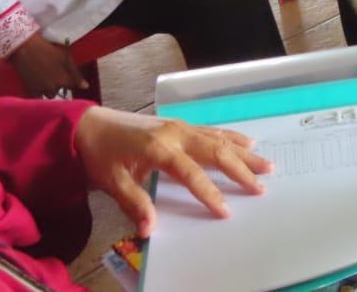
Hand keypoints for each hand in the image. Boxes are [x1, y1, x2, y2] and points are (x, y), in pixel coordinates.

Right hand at [10, 34, 88, 97]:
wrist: (26, 48)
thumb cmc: (48, 50)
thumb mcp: (66, 58)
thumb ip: (76, 74)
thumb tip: (86, 87)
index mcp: (65, 79)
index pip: (72, 86)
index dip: (71, 82)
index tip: (68, 78)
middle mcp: (54, 88)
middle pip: (59, 92)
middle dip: (58, 86)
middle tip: (53, 75)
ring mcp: (41, 90)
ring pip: (48, 95)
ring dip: (48, 89)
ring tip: (44, 78)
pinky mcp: (30, 90)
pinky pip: (36, 97)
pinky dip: (38, 93)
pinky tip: (37, 85)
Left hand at [75, 107, 270, 237]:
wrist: (90, 125)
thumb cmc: (101, 155)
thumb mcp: (112, 182)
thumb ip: (134, 204)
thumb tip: (150, 230)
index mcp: (159, 149)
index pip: (191, 174)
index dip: (209, 193)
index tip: (225, 212)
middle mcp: (176, 134)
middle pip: (216, 152)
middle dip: (240, 170)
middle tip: (261, 185)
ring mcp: (180, 127)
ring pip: (219, 138)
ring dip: (244, 153)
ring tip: (266, 164)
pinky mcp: (180, 125)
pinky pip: (213, 130)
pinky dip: (232, 137)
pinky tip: (246, 142)